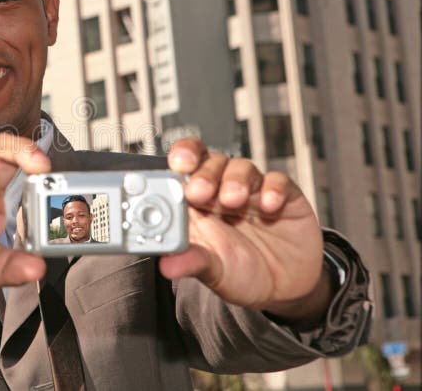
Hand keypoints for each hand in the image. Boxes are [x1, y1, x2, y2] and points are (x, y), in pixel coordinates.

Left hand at [160, 137, 327, 322]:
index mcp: (196, 204)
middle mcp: (221, 191)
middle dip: (203, 173)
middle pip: (210, 162)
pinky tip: (269, 205)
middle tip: (199, 191)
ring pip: (241, 167)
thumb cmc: (241, 274)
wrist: (284, 290)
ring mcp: (253, 191)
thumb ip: (191, 262)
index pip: (182, 168)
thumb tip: (167, 265)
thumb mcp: (213, 272)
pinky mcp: (285, 197)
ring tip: (233, 200)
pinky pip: (279, 181)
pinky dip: (274, 188)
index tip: (174, 167)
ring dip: (235, 179)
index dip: (179, 160)